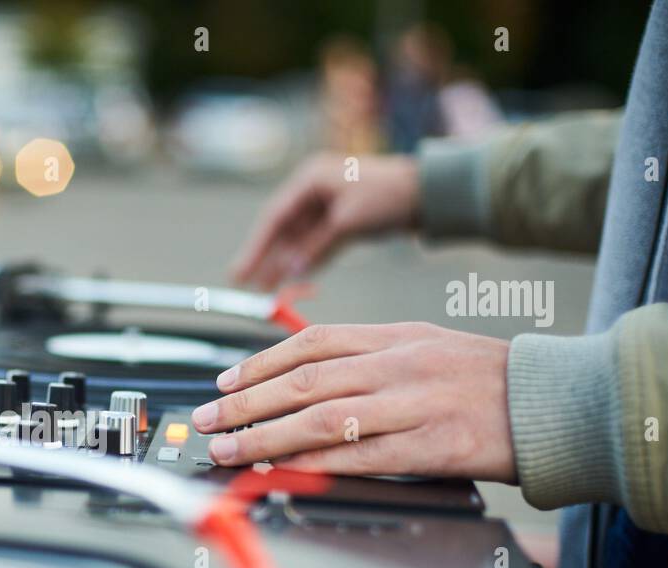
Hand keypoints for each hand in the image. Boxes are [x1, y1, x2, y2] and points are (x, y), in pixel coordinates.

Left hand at [189, 322, 516, 481]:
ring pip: (320, 418)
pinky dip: (311, 462)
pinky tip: (279, 468)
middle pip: (303, 381)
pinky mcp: (428, 447)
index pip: (310, 343)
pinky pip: (356, 456)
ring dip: (264, 435)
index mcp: (395, 336)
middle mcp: (398, 365)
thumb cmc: (487, 380)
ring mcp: (413, 406)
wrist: (556, 403)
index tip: (224, 383)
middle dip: (245, 403)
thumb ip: (369, 356)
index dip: (259, 364)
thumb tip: (306, 376)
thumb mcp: (427, 346)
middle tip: (208, 420)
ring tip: (227, 448)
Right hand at [230, 154, 419, 288]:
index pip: (274, 217)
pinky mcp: (340, 218)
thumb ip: (315, 246)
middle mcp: (313, 190)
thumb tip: (287, 270)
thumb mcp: (347, 222)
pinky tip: (291, 277)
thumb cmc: (387, 196)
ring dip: (283, 262)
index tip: (239, 273)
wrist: (428, 191)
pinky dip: (304, 259)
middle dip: (264, 256)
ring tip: (265, 287)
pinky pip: (314, 242)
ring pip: (297, 238)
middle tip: (244, 283)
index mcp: (310, 179)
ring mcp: (326, 204)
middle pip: (281, 228)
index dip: (254, 247)